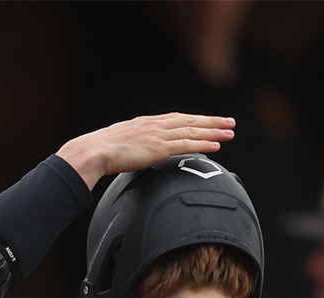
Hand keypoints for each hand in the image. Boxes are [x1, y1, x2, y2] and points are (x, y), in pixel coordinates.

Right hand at [57, 112, 236, 188]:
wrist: (93, 151)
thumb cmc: (99, 151)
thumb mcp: (118, 143)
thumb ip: (130, 145)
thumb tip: (130, 153)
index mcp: (146, 123)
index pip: (176, 119)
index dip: (195, 119)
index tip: (208, 120)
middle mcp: (155, 125)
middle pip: (189, 121)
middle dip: (211, 121)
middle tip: (229, 122)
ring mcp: (158, 136)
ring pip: (192, 131)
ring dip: (213, 131)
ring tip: (229, 133)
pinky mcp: (159, 148)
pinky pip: (186, 145)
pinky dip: (203, 144)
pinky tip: (215, 146)